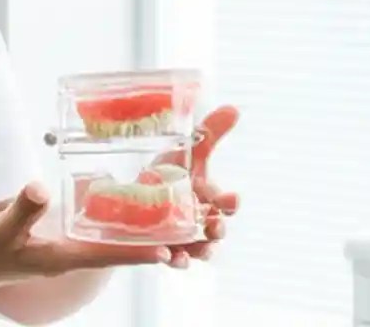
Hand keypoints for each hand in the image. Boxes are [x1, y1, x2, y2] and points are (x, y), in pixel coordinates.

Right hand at [0, 182, 171, 291]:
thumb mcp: (1, 229)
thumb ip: (23, 209)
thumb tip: (43, 188)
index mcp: (64, 258)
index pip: (109, 256)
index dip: (139, 252)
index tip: (170, 249)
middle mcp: (73, 255)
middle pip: (120, 250)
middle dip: (151, 242)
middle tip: (185, 231)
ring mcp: (68, 248)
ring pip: (112, 242)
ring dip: (140, 233)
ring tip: (173, 219)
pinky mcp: (61, 239)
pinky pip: (96, 233)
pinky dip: (116, 223)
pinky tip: (130, 208)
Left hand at [156, 105, 240, 268]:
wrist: (134, 199)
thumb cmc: (167, 176)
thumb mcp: (185, 153)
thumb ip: (209, 133)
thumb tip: (234, 108)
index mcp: (208, 198)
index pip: (224, 203)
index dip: (229, 202)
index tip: (230, 199)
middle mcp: (200, 223)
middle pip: (216, 231)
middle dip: (218, 230)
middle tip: (214, 227)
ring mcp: (184, 240)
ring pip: (198, 250)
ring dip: (200, 251)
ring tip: (195, 250)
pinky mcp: (164, 251)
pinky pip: (172, 260)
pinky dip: (174, 260)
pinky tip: (168, 256)